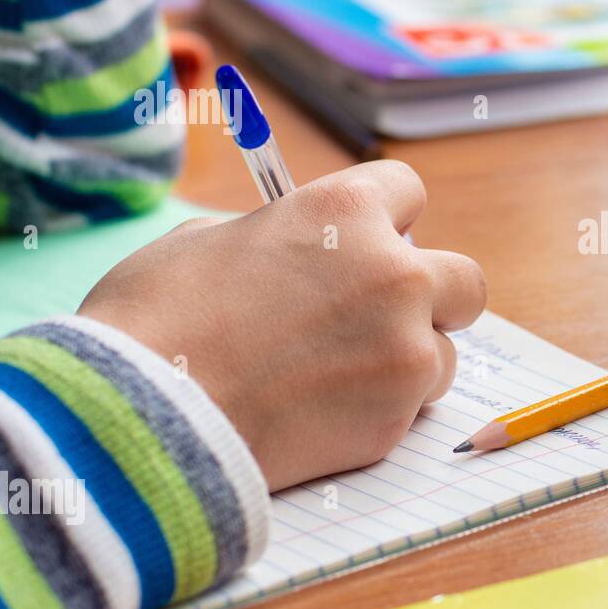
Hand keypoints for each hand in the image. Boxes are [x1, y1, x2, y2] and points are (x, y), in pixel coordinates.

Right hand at [80, 161, 486, 490]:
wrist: (144, 417)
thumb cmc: (157, 319)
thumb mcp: (210, 240)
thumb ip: (281, 238)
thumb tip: (302, 253)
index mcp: (346, 212)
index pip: (409, 191)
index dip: (387, 216)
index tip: (372, 239)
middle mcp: (394, 274)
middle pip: (464, 278)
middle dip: (434, 294)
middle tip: (388, 315)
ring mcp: (403, 348)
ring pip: (445, 350)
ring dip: (408, 359)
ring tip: (340, 376)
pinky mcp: (396, 416)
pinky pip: (413, 406)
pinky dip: (383, 409)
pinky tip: (325, 413)